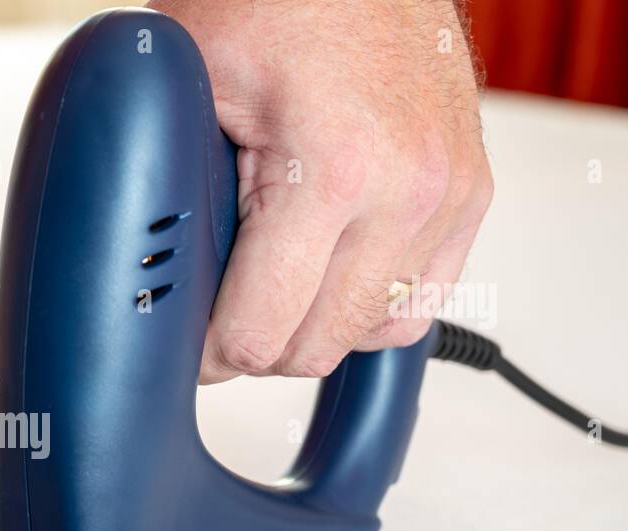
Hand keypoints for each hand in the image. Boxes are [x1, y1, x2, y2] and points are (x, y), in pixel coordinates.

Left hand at [151, 0, 492, 381]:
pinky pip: (422, 298)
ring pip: (375, 334)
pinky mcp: (472, 192)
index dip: (211, 351)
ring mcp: (451, 194)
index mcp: (336, 172)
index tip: (189, 344)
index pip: (263, 331)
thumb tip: (155, 276)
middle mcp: (409, 191)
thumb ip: (170, 188)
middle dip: (258, 346)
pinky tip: (327, 278)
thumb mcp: (190, 83)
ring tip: (275, 292)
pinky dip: (370, 305)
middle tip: (221, 318)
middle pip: (319, 347)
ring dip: (316, 328)